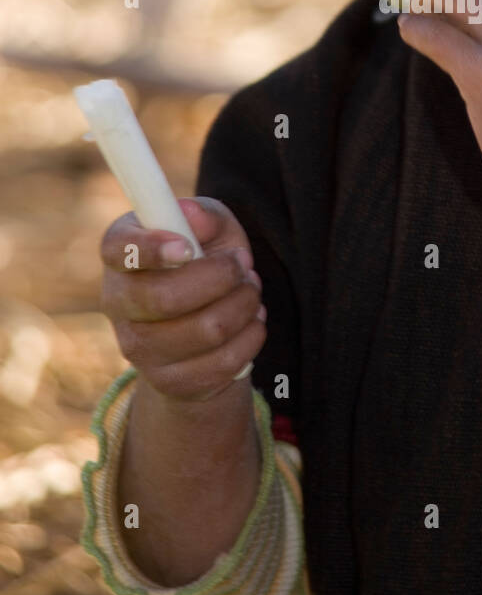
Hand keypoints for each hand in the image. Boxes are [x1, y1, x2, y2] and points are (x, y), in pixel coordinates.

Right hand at [100, 197, 266, 402]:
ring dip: (244, 304)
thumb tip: (191, 214)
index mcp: (120, 254)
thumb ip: (205, 215)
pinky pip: (222, 362)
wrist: (207, 326)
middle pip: (165, 297)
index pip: (119, 250)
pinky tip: (251, 321)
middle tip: (244, 264)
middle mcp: (117, 302)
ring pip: (205, 330)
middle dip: (221, 276)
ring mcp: (138, 347)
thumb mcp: (212, 228)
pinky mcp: (166, 381)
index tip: (188, 248)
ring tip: (250, 290)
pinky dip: (251, 335)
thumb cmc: (205, 261)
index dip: (150, 249)